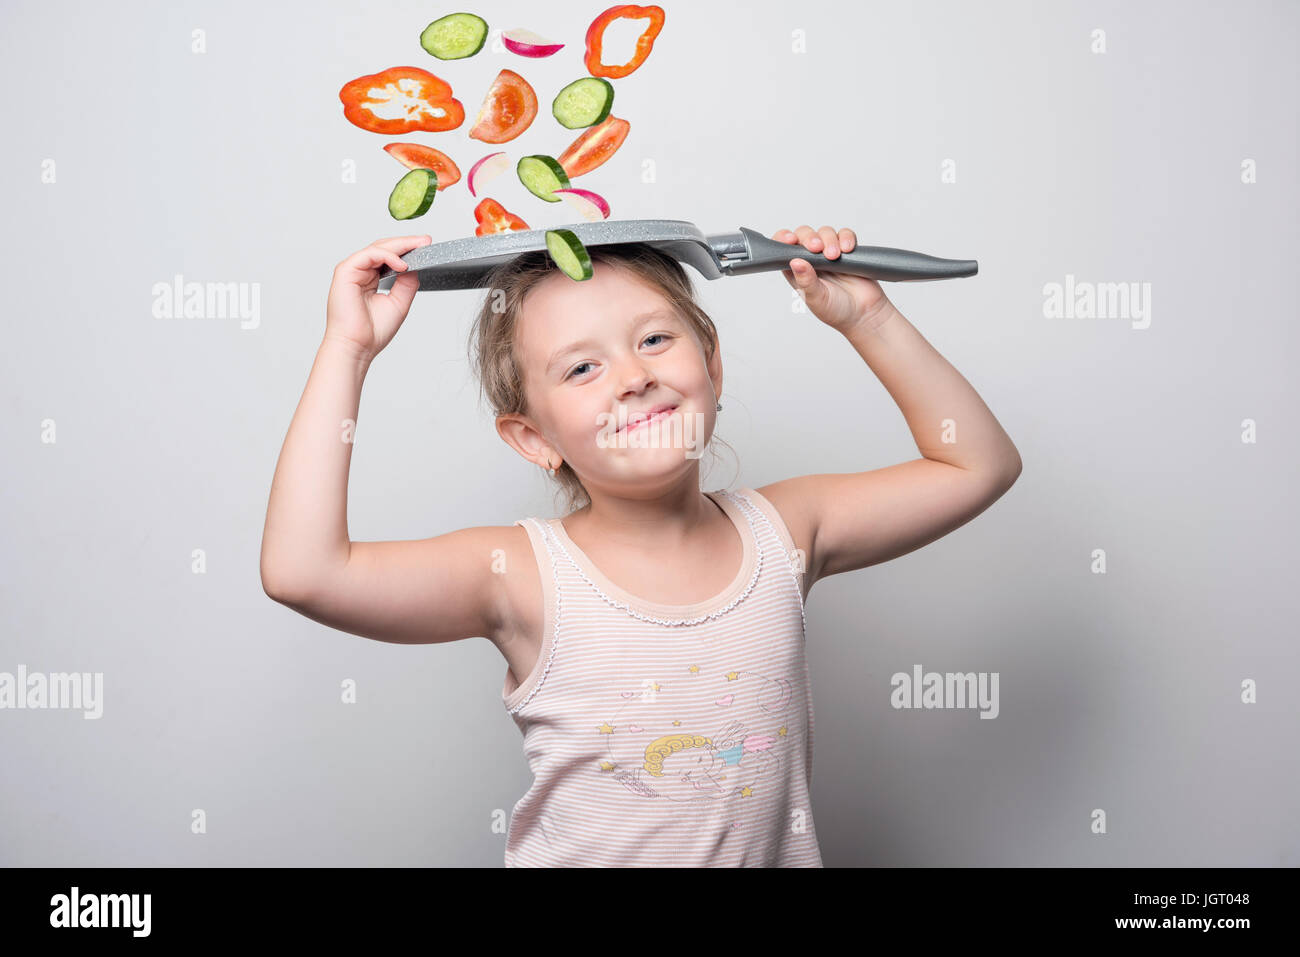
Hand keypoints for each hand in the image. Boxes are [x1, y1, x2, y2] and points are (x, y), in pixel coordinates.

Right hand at [324, 235, 431, 360]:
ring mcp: (351, 270)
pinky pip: (369, 255)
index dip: (407, 249)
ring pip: (377, 248)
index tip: (427, 246)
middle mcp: (360, 272)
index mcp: (369, 279)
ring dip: (400, 246)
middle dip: (407, 243)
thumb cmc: (371, 332)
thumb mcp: (399, 302)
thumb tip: (416, 265)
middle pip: (383, 248)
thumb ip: (407, 283)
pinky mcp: (345, 271)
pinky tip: (403, 264)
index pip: (389, 257)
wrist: (357, 347)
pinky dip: (388, 256)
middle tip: (426, 241)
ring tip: (419, 247)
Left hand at [773, 225, 891, 332]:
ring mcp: (829, 254)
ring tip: (834, 256)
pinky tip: (847, 249)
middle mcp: (811, 260)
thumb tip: (795, 262)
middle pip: (805, 235)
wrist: (865, 313)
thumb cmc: (836, 310)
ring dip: (829, 239)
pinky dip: (846, 238)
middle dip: (809, 237)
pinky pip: (845, 235)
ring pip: (825, 232)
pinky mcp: (847, 251)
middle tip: (817, 248)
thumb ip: (806, 281)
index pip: (784, 250)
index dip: (783, 240)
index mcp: (798, 271)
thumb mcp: (816, 298)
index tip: (789, 239)